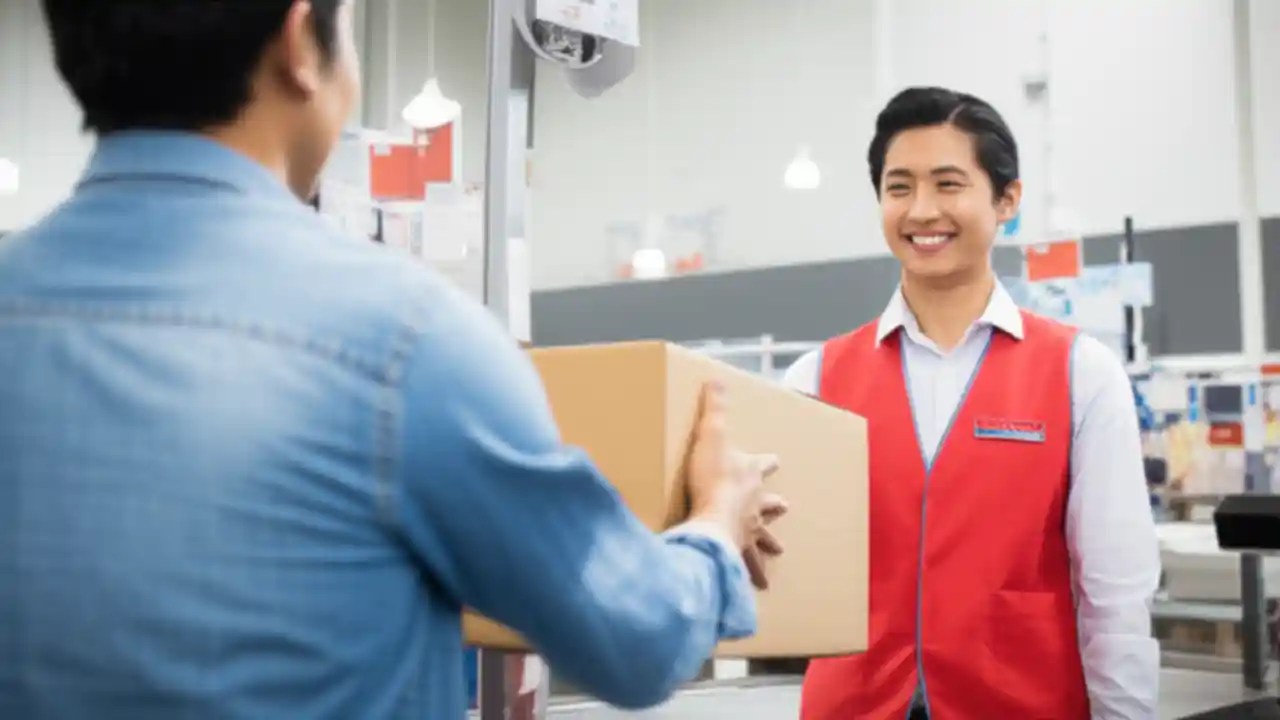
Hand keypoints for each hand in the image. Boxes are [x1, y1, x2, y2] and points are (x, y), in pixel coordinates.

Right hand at [685, 382, 785, 587]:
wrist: (711, 520)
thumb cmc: (712, 480)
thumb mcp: (711, 435)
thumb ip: (714, 408)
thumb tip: (717, 378)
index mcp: (751, 474)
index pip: (763, 464)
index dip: (767, 461)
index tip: (775, 460)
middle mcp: (756, 503)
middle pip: (771, 504)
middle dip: (775, 507)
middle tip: (783, 509)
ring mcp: (749, 530)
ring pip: (764, 539)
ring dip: (769, 546)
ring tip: (778, 555)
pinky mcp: (738, 551)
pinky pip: (747, 565)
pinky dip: (750, 575)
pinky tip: (757, 588)